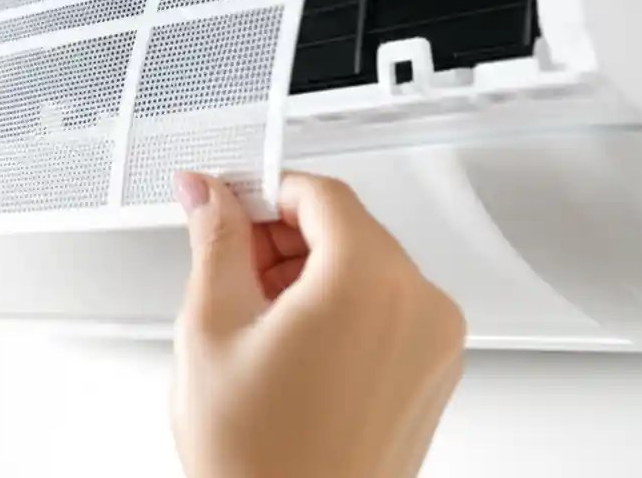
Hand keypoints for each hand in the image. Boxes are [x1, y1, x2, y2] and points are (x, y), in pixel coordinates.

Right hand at [170, 172, 464, 477]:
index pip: (321, 193)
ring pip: (367, 268)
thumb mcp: (212, 327)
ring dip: (309, 274)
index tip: (231, 201)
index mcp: (370, 283)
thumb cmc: (257, 461)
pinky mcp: (432, 374)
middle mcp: (420, 307)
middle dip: (283, 238)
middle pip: (347, 228)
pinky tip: (289, 346)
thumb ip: (214, 240)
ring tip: (255, 321)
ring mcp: (434, 344)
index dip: (265, 190)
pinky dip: (341, 309)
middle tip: (229, 266)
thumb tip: (207, 192)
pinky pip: (387, 310)